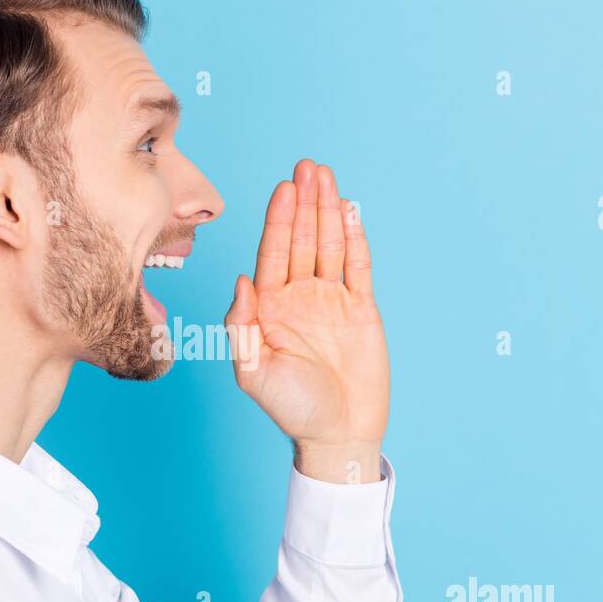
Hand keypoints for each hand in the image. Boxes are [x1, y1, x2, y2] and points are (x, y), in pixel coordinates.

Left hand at [224, 159, 389, 483]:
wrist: (338, 433)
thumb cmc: (291, 408)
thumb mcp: (252, 372)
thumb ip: (241, 326)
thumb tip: (242, 279)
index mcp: (270, 308)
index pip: (273, 253)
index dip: (278, 219)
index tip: (283, 188)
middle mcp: (299, 297)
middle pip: (302, 240)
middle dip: (303, 203)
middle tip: (306, 167)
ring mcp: (331, 301)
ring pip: (329, 245)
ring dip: (327, 211)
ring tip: (326, 176)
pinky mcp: (361, 310)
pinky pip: (358, 267)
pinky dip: (355, 239)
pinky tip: (350, 211)